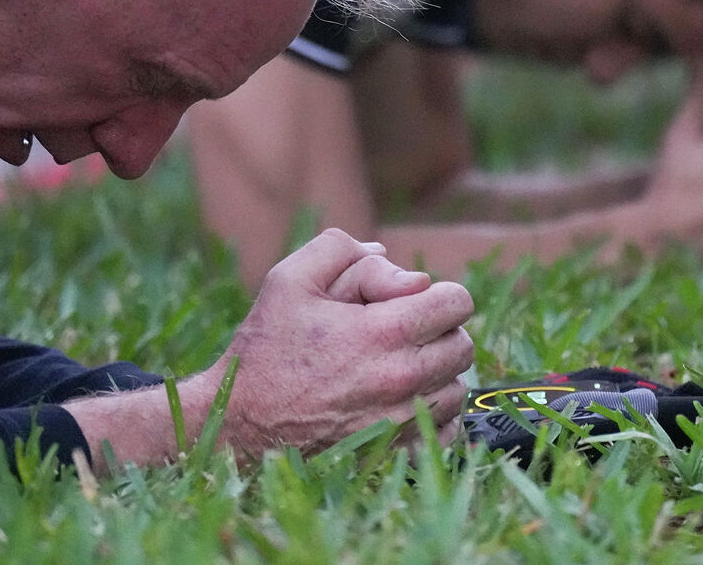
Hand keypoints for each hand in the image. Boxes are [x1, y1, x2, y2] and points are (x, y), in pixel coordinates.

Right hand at [209, 228, 473, 457]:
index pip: (457, 302)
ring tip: (395, 367)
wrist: (238, 424)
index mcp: (384, 332)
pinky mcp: (395, 453)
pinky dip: (433, 413)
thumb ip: (343, 250)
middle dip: (438, 331)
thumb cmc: (265, 348)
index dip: (436, 294)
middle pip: (463, 345)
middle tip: (401, 333)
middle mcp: (402, 379)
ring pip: (456, 388)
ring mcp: (401, 421)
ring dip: (437, 373)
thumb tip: (389, 258)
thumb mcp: (289, 278)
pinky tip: (401, 400)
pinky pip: (446, 429)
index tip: (408, 302)